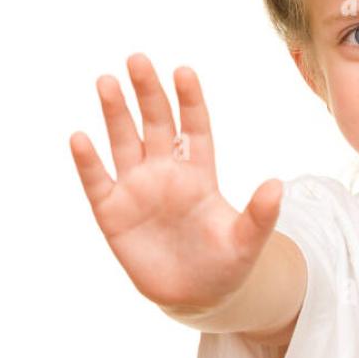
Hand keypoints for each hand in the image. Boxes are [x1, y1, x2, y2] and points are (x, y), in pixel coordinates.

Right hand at [69, 54, 282, 315]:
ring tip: (107, 82)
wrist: (196, 298)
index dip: (188, 101)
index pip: (193, 128)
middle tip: (138, 60)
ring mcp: (137, 190)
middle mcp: (165, 174)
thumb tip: (278, 186)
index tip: (184, 71)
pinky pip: (97, 182)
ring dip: (115, 114)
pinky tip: (80, 138)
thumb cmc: (226, 266)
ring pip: (123, 142)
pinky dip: (88, 162)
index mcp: (198, 174)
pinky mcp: (113, 213)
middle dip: (147, 93)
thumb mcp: (247, 243)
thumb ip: (260, 215)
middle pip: (155, 124)